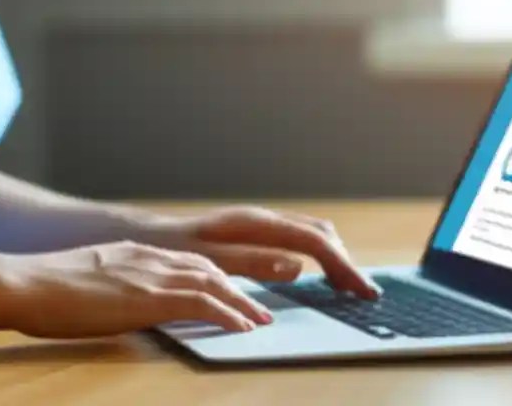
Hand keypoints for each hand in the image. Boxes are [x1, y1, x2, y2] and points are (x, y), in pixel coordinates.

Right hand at [0, 241, 273, 337]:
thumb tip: (114, 302)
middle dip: (236, 287)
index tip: (230, 291)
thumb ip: (108, 285)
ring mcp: (148, 275)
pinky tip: (242, 328)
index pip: (185, 260)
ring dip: (241, 302)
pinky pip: (200, 303)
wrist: (23, 283)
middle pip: (207, 268)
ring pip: (211, 283)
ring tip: (260, 321)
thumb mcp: (84, 281)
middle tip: (258, 308)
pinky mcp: (147, 297)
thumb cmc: (41, 290)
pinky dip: (227, 314)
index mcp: (131, 253)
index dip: (213, 277)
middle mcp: (146, 258)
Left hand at [137, 206, 380, 298]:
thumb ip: (253, 262)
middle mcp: (262, 219)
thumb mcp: (210, 260)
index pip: (313, 241)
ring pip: (311, 233)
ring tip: (347, 285)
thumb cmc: (174, 249)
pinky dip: (317, 254)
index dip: (342, 265)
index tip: (360, 289)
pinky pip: (297, 238)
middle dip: (345, 261)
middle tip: (363, 293)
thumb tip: (297, 265)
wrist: (149, 237)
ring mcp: (259, 224)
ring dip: (334, 257)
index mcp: (255, 224)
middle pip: (319, 234)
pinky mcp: (255, 233)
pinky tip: (319, 272)